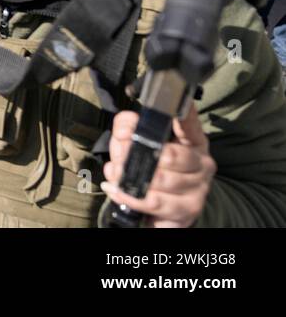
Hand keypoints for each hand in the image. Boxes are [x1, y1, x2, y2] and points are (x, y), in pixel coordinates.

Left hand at [102, 104, 214, 227]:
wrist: (168, 208)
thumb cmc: (153, 168)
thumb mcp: (139, 144)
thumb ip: (128, 128)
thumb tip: (124, 128)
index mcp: (192, 140)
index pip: (189, 124)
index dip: (182, 116)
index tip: (172, 107)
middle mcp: (201, 163)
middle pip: (170, 154)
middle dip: (136, 153)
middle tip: (118, 153)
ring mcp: (197, 188)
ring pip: (161, 180)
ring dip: (130, 175)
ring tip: (116, 172)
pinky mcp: (187, 210)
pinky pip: (154, 201)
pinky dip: (129, 195)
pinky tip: (116, 188)